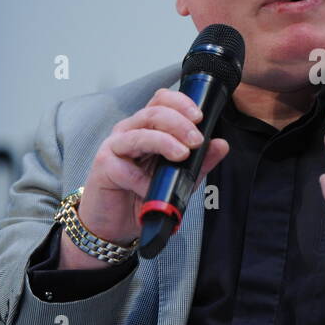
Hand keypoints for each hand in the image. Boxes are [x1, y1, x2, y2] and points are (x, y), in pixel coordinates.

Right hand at [78, 87, 230, 246]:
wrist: (118, 224)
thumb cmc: (145, 195)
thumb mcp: (180, 178)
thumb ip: (200, 162)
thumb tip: (221, 145)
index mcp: (147, 127)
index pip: (162, 100)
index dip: (181, 102)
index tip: (200, 117)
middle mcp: (129, 130)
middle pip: (154, 112)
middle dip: (180, 123)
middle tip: (197, 140)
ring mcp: (114, 146)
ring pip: (140, 133)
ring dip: (165, 142)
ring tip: (182, 155)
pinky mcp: (104, 166)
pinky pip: (125, 168)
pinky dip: (143, 179)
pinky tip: (151, 189)